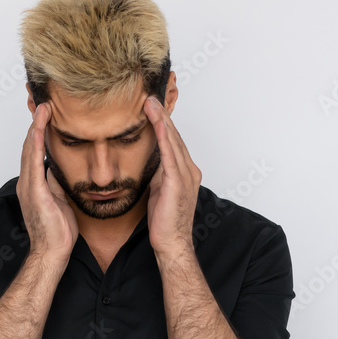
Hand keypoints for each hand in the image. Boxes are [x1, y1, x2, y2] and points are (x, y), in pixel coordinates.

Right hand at [16, 102, 78, 262]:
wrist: (52, 252)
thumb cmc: (58, 230)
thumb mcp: (60, 199)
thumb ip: (56, 182)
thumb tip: (61, 169)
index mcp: (34, 182)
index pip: (36, 149)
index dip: (40, 129)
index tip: (46, 111)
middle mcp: (27, 180)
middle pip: (30, 144)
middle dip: (35, 122)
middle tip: (41, 99)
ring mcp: (28, 185)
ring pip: (30, 148)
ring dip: (35, 126)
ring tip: (43, 107)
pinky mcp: (34, 191)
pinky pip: (34, 161)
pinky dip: (36, 142)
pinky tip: (39, 128)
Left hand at [143, 95, 200, 259]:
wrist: (172, 243)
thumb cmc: (164, 221)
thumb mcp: (158, 189)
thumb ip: (158, 172)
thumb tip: (149, 160)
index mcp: (185, 171)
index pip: (173, 140)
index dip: (163, 122)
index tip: (152, 105)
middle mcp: (189, 169)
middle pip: (174, 136)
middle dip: (162, 114)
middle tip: (150, 95)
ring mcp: (186, 175)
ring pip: (172, 140)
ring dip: (161, 119)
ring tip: (150, 102)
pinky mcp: (177, 182)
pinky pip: (169, 154)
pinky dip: (163, 137)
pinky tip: (156, 123)